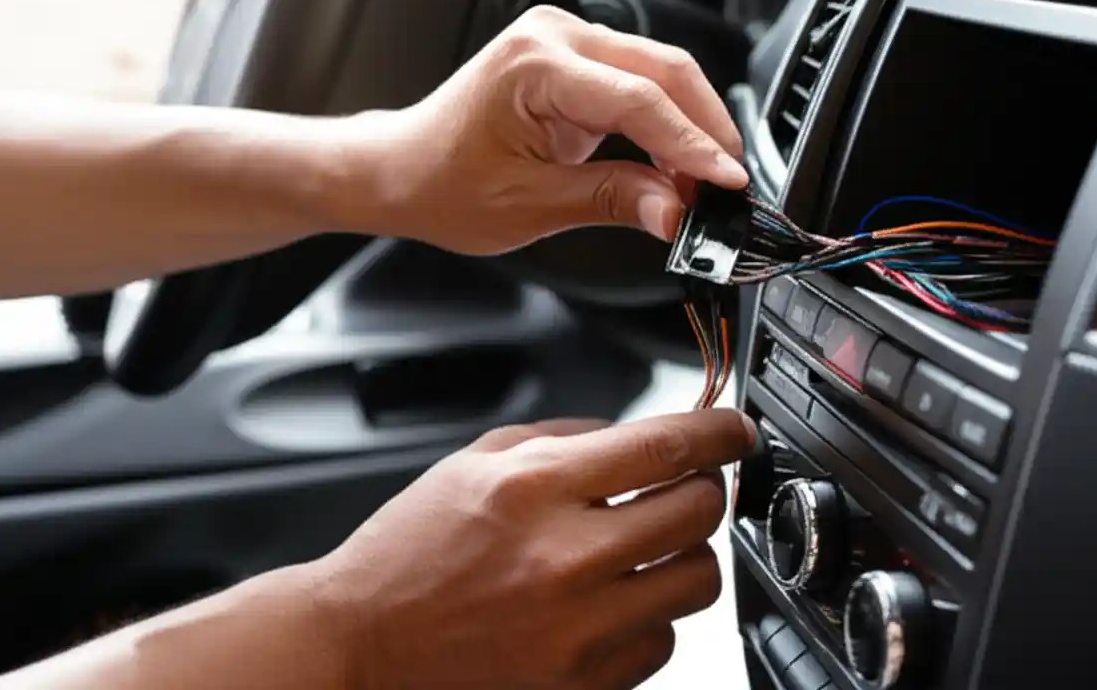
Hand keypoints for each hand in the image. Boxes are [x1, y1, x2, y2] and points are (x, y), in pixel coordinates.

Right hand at [306, 409, 754, 689]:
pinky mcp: (584, 682)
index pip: (666, 447)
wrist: (361, 643)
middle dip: (702, 490)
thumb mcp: (475, 462)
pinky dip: (649, 615)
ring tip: (640, 551)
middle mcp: (564, 558)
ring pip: (696, 579)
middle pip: (698, 511)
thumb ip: (566, 440)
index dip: (719, 432)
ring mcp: (578, 628)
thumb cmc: (410, 551)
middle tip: (679, 489)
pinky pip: (663, 640)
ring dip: (681, 555)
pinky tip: (607, 603)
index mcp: (535, 489)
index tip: (735, 431)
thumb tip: (639, 438)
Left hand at [330, 5, 747, 254]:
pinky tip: (676, 163)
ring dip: (690, 126)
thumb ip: (614, 200)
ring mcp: (564, 42)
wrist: (402, 169)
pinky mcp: (573, 59)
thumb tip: (677, 211)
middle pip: (664, 72)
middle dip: (705, 130)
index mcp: (535, 66)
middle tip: (727, 188)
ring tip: (704, 184)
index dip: (692, 146)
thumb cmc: (442, 182)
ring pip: (659, 73)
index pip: (639, 101)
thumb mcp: (532, 205)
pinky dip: (664, 123)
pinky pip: (638, 83)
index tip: (727, 183)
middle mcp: (553, 38)